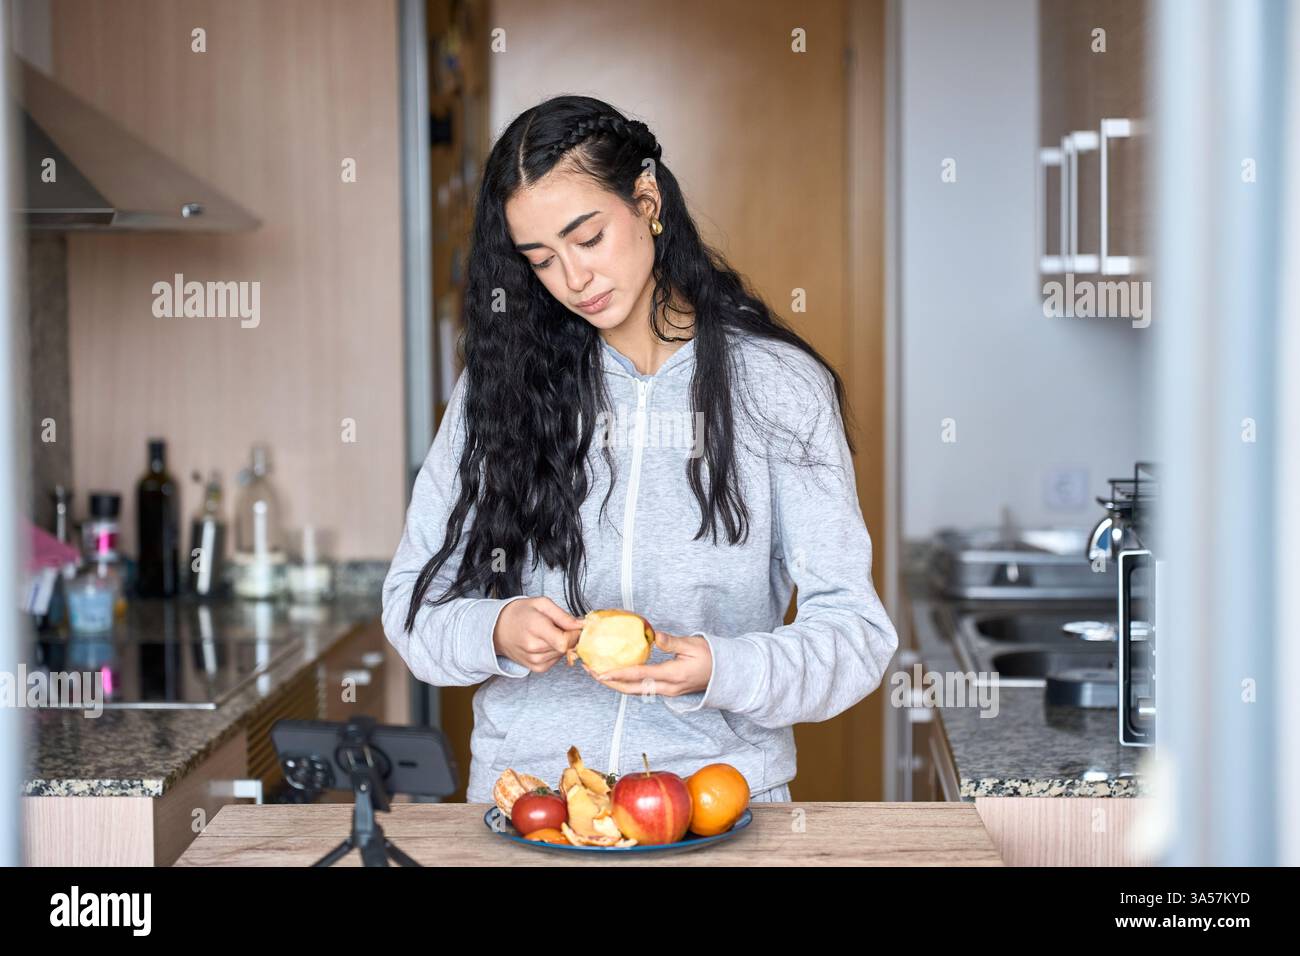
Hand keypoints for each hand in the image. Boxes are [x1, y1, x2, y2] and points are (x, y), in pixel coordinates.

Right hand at [492, 597, 584, 673]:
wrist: (498, 629)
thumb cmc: (520, 613)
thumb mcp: (542, 604)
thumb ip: (563, 615)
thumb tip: (581, 625)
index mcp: (535, 627)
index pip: (565, 641)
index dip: (575, 633)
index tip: (574, 625)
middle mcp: (533, 647)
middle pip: (566, 647)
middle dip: (569, 636)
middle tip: (558, 626)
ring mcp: (534, 660)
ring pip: (563, 654)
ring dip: (562, 644)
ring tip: (548, 633)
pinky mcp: (536, 668)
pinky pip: (556, 661)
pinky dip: (555, 652)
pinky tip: (545, 643)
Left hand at [584, 631, 712, 698]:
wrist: (727, 674)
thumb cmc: (712, 657)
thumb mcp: (692, 644)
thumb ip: (671, 641)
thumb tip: (653, 634)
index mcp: (672, 675)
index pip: (640, 675)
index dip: (618, 673)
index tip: (600, 672)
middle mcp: (667, 688)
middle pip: (632, 689)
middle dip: (610, 682)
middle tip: (591, 672)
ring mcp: (667, 691)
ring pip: (636, 691)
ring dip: (617, 683)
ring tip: (599, 673)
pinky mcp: (668, 690)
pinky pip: (643, 688)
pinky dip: (628, 683)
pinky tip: (619, 674)